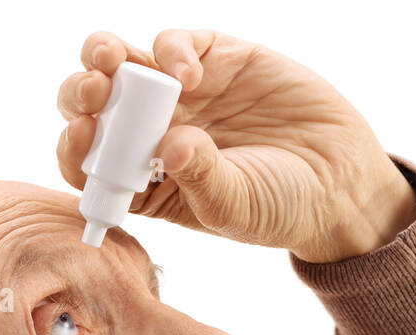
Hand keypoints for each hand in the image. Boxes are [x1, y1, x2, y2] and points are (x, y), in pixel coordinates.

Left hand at [56, 29, 415, 261]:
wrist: (340, 181)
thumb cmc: (280, 208)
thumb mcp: (235, 208)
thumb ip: (199, 179)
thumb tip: (169, 144)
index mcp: (144, 183)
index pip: (90, 163)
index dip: (75, 148)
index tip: (78, 137)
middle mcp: (152, 135)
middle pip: (95, 108)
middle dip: (82, 95)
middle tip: (93, 92)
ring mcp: (181, 96)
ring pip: (123, 65)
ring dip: (107, 58)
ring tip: (113, 62)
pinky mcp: (215, 60)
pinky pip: (176, 45)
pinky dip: (172, 51)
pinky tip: (189, 73)